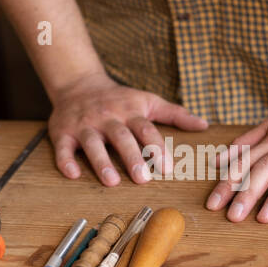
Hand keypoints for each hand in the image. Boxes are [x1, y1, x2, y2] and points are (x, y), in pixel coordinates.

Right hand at [50, 72, 207, 185]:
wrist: (78, 84)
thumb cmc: (120, 99)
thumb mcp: (148, 101)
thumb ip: (175, 114)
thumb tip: (204, 126)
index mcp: (130, 112)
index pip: (145, 129)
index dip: (156, 147)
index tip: (166, 168)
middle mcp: (107, 117)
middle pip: (121, 137)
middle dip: (131, 157)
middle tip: (143, 179)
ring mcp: (84, 125)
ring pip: (92, 143)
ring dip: (101, 162)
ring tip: (112, 182)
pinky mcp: (62, 132)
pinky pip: (63, 147)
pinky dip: (65, 161)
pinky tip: (72, 175)